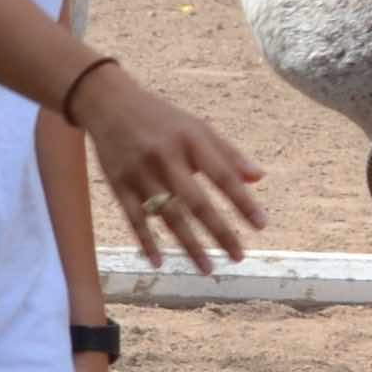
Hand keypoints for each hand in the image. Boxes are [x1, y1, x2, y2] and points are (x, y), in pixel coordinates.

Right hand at [76, 67, 266, 267]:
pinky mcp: (118, 184)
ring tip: (208, 268)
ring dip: (189, 245)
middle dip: (220, 231)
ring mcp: (140, 172)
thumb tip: (259, 178)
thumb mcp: (197, 127)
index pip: (222, 175)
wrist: (108, 103)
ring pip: (168, 215)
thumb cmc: (162, 118)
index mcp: (191, 140)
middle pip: (196, 202)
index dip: (243, 201)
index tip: (262, 225)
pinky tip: (159, 262)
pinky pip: (134, 219)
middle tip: (238, 256)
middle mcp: (166, 157)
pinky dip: (146, 242)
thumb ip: (228, 153)